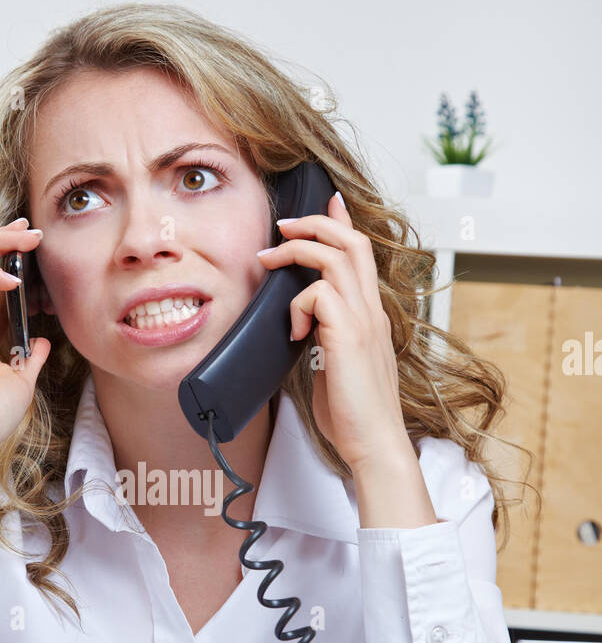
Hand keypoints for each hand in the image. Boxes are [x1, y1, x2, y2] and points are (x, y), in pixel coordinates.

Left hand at [256, 192, 411, 473]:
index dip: (343, 222)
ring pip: (335, 257)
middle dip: (316, 222)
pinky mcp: (348, 335)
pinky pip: (317, 294)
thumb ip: (326, 340)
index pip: (361, 255)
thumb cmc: (354, 414)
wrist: (375, 443)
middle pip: (352, 242)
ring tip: (268, 260)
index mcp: (371, 316)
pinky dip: (297, 305)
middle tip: (283, 224)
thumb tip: (302, 329)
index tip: (327, 200)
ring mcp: (364, 320)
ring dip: (297, 251)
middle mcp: (372, 311)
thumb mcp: (336, 366)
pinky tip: (294, 333)